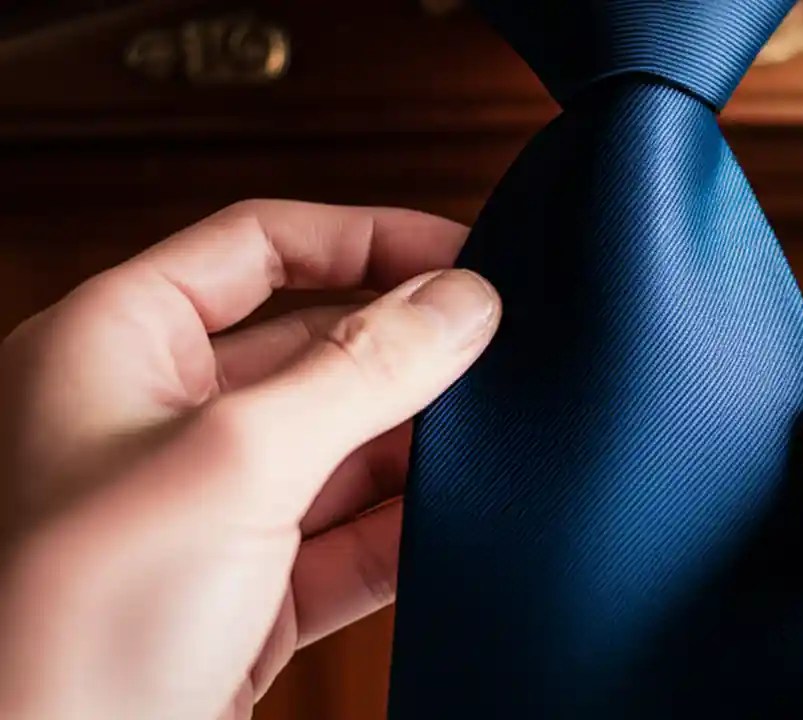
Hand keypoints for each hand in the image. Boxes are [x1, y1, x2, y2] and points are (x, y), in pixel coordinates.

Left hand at [0, 201, 499, 719]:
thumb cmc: (73, 628)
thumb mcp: (237, 462)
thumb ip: (360, 370)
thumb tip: (462, 301)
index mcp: (114, 348)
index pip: (258, 245)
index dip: (366, 238)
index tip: (465, 256)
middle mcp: (156, 421)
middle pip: (313, 348)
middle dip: (408, 353)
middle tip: (505, 353)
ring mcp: (203, 510)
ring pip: (339, 446)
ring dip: (418, 445)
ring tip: (500, 439)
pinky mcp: (243, 592)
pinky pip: (344, 536)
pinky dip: (404, 528)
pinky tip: (462, 522)